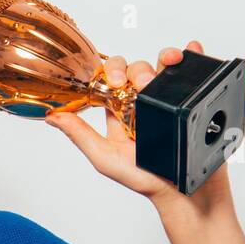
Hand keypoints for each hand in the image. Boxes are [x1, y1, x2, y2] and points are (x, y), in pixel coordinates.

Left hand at [45, 40, 231, 212]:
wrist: (184, 192)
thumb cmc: (145, 180)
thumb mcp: (105, 158)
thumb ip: (80, 135)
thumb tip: (52, 116)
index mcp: (119, 112)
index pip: (110, 79)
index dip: (111, 72)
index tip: (115, 82)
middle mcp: (142, 103)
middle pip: (136, 69)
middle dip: (137, 70)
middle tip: (140, 85)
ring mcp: (167, 100)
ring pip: (162, 66)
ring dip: (163, 60)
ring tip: (165, 71)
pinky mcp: (191, 99)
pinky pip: (192, 71)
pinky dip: (192, 55)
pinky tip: (190, 51)